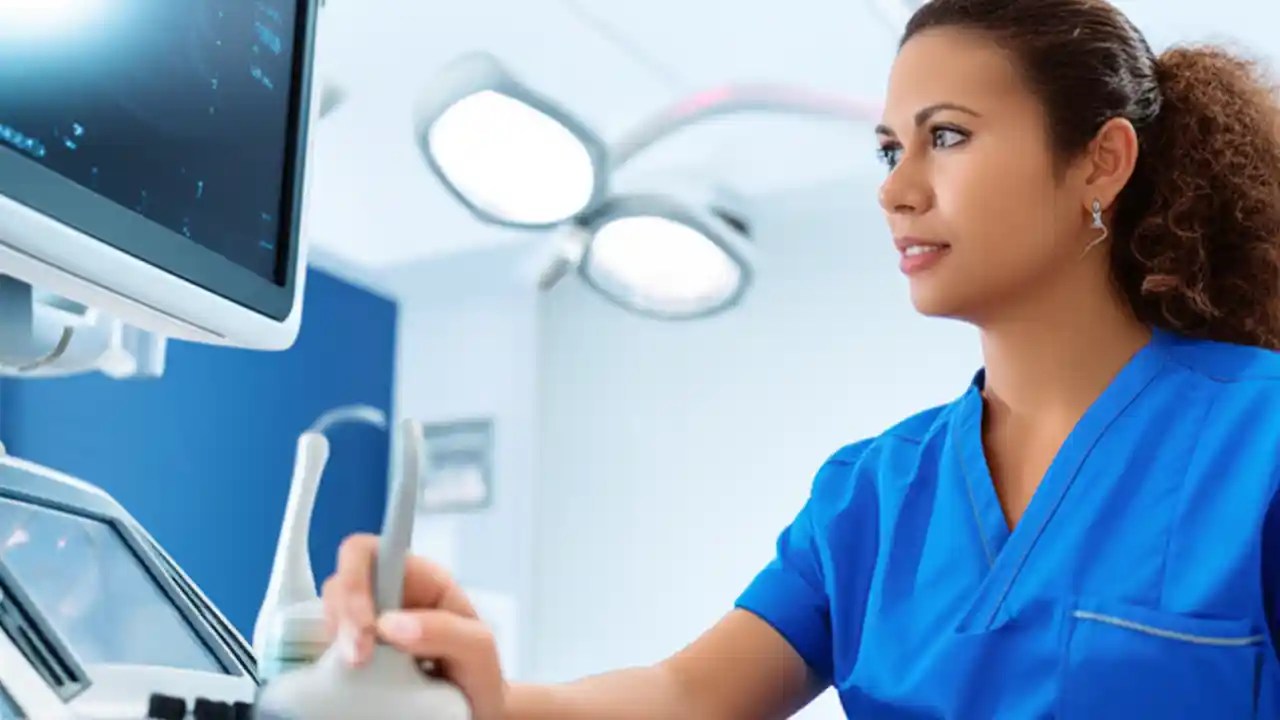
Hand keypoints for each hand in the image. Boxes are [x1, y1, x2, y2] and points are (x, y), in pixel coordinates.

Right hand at [321, 533, 506, 719]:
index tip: (367, 627)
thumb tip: (391, 624)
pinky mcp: (355, 652)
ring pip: (330, 614)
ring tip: (358, 669)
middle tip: (358, 660)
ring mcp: (368, 624)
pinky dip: (333, 659)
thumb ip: (445, 630)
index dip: (355, 579)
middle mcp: (389, 595)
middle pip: (340, 582)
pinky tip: (351, 676)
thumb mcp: (477, 648)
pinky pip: (329, 646)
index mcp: (420, 579)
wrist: (471, 708)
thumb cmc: (478, 672)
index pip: (371, 552)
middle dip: (343, 617)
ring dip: (337, 640)